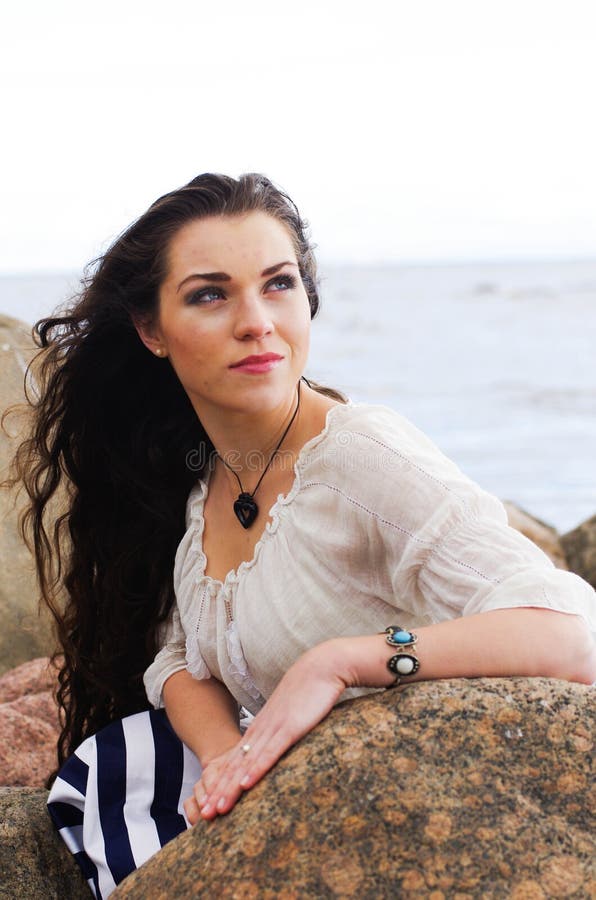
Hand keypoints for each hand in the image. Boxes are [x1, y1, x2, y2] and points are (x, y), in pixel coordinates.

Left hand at [191, 642, 348, 819]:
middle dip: (218, 791)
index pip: (235, 760)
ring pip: (246, 763)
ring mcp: (273, 728)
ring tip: (217, 808)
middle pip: (234, 765)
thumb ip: (282, 730)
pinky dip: (255, 768)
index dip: (221, 783)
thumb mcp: (291, 714)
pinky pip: (269, 752)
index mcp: (261, 727)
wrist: (321, 667)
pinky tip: (245, 784)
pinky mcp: (289, 727)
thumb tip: (280, 745)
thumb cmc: (309, 691)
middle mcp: (262, 729)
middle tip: (204, 816)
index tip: (210, 803)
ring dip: (230, 787)